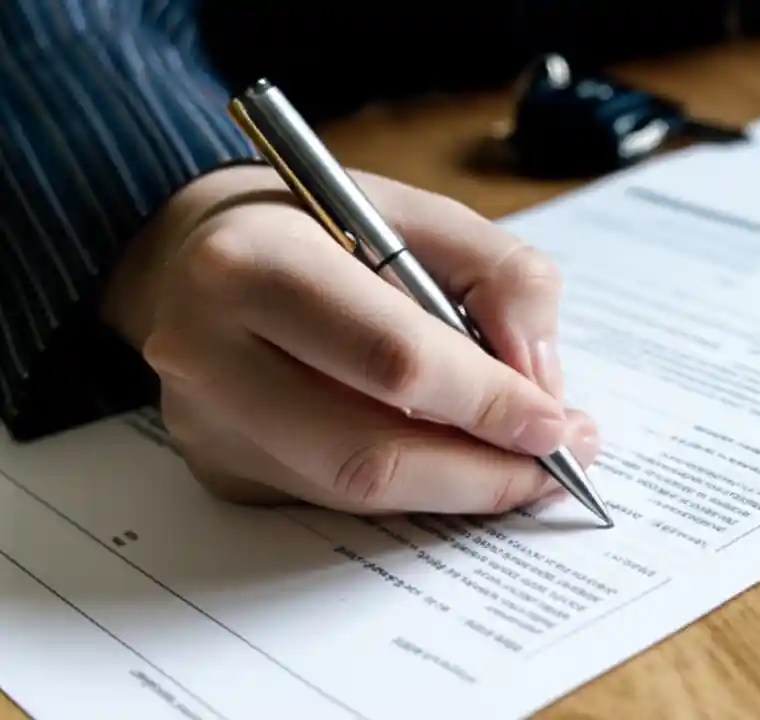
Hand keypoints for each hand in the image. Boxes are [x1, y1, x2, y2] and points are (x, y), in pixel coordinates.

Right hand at [101, 164, 598, 514]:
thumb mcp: (413, 212)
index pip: (391, 360)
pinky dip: (415, 487)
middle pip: (369, 455)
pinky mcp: (222, 470)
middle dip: (482, 472)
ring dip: (458, 489)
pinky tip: (457, 461)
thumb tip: (539, 380)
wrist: (192, 253)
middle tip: (555, 466)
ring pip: (357, 492)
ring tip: (524, 465)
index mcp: (253, 264)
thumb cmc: (314, 227)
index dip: (487, 402)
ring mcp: (207, 426)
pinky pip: (339, 497)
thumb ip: (498, 275)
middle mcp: (209, 354)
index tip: (557, 424)